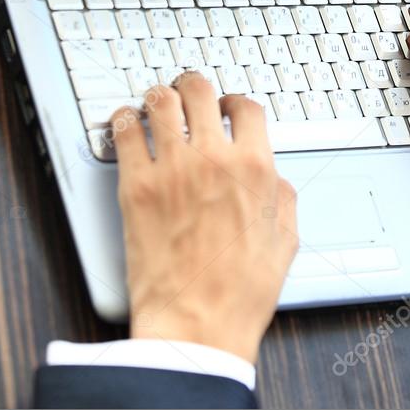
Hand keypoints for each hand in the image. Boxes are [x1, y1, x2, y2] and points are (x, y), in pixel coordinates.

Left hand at [111, 74, 297, 362]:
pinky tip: (127, 123)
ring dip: (160, 96)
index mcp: (255, 167)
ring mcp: (171, 169)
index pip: (245, 105)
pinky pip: (124, 132)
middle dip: (194, 86)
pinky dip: (124, 119)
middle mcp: (213, 159)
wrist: (196, 324)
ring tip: (157, 102)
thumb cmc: (240, 291)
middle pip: (199, 90)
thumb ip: (282, 197)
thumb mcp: (285, 241)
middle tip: (188, 92)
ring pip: (160, 101)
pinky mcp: (135, 187)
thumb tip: (273, 177)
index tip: (227, 108)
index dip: (235, 101)